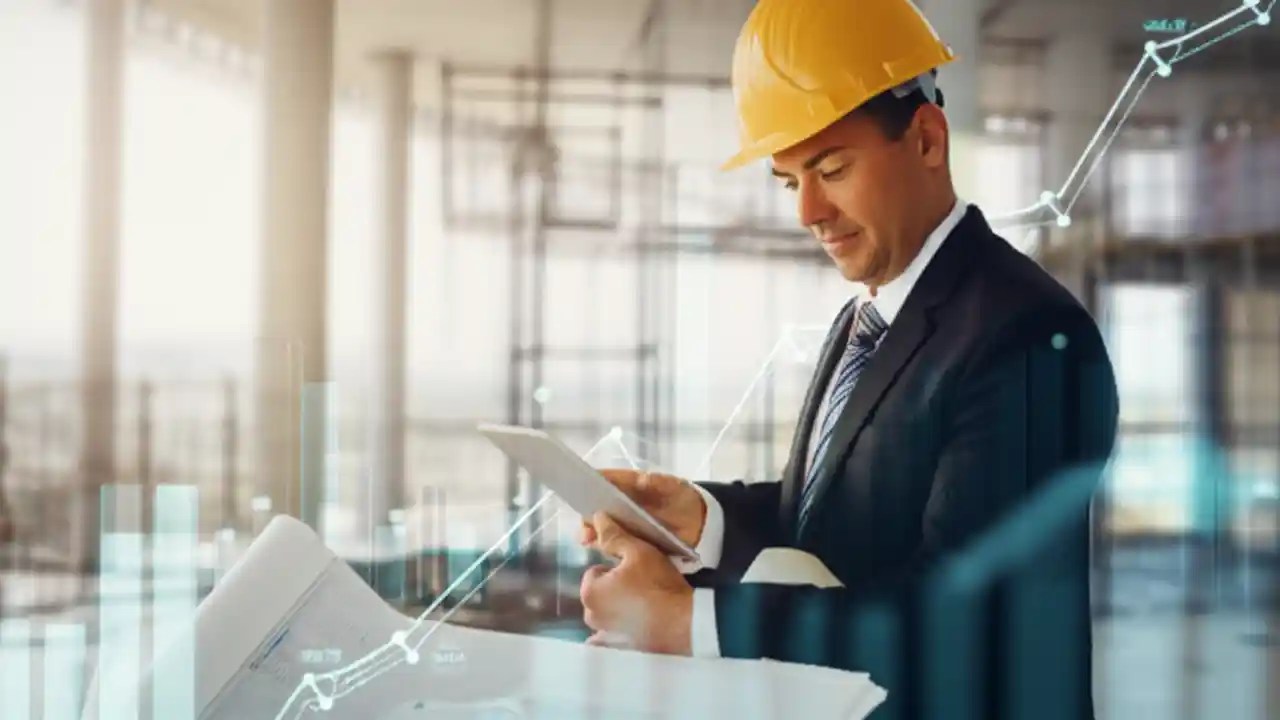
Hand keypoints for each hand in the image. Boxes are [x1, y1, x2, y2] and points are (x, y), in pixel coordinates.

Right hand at [580, 469, 705, 549]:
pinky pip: (613, 542)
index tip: (581, 484)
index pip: (608, 481)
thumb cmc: (684, 498)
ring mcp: (626, 523)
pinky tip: (598, 548)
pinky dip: (603, 545)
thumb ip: (658, 482)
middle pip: (600, 506)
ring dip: (592, 531)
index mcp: (632, 486)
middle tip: (585, 522)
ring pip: (603, 525)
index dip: (594, 481)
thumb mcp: (674, 487)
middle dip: (589, 513)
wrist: (701, 524)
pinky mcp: (631, 541)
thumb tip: (641, 479)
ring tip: (587, 538)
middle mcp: (624, 504)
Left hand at [580, 512, 692, 654]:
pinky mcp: (620, 651)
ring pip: (607, 616)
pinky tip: (635, 628)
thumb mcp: (638, 552)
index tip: (634, 569)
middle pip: (599, 595)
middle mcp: (591, 617)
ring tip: (645, 604)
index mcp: (590, 592)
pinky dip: (619, 635)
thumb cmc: (658, 585)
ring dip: (618, 611)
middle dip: (614, 589)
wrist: (685, 623)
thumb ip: (614, 536)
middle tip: (642, 585)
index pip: (595, 572)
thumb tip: (597, 518)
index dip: (615, 568)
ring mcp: (605, 637)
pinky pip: (611, 642)